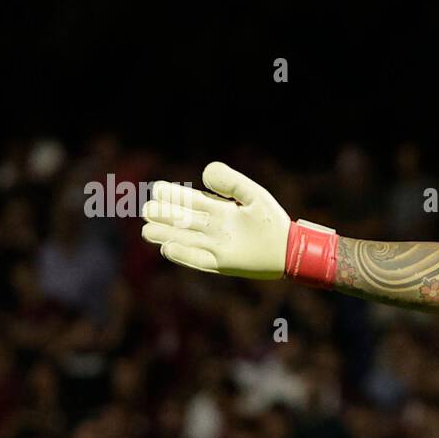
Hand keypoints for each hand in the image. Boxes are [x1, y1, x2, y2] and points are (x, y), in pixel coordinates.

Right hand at [141, 162, 337, 285]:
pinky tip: (168, 248)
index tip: (158, 189)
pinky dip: (184, 255)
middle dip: (164, 215)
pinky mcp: (223, 263)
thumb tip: (203, 173)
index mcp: (220, 210)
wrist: (291, 249)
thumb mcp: (253, 195)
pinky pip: (198, 260)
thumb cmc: (274, 221)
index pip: (191, 201)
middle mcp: (215, 228)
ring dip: (166, 235)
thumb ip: (231, 181)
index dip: (174, 195)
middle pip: (183, 221)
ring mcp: (217, 246)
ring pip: (185, 240)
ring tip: (147, 230)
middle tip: (147, 210)